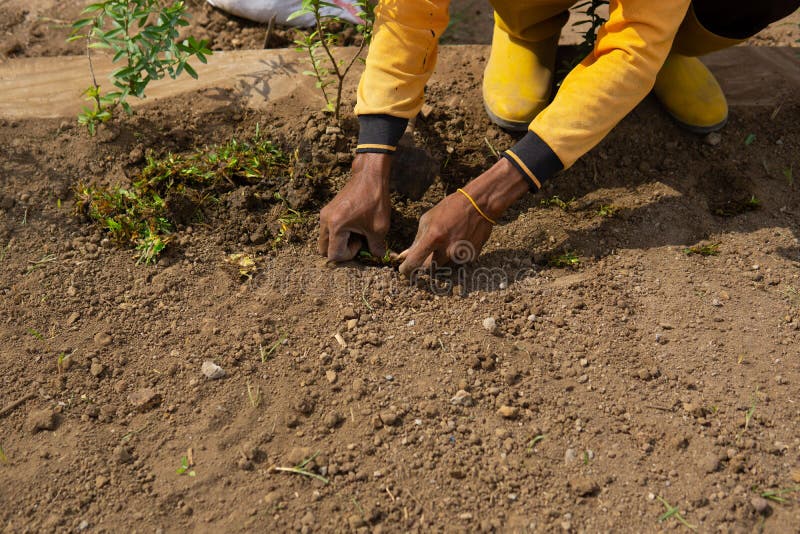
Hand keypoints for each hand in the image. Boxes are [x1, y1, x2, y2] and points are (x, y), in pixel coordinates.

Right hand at [318, 152, 391, 260]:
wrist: (370, 176)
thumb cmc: (375, 200)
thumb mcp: (379, 227)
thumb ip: (376, 247)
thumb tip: (378, 256)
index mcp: (335, 227)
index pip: (334, 255)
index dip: (348, 255)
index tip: (360, 243)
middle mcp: (325, 221)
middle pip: (324, 250)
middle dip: (340, 250)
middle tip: (356, 241)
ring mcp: (324, 215)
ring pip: (326, 239)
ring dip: (339, 242)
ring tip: (356, 232)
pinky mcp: (328, 210)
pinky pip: (328, 229)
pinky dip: (339, 233)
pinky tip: (354, 225)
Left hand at [397, 158, 528, 275]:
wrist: (479, 204)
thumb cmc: (450, 208)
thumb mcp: (428, 219)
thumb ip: (417, 240)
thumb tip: (405, 256)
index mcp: (434, 237)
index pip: (415, 262)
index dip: (407, 269)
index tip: (404, 270)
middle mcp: (447, 249)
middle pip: (430, 267)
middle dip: (426, 261)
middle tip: (429, 249)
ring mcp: (461, 255)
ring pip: (444, 264)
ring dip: (442, 256)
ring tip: (448, 238)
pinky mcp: (471, 257)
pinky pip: (457, 261)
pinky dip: (455, 254)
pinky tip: (460, 239)